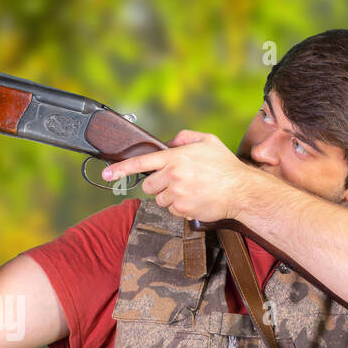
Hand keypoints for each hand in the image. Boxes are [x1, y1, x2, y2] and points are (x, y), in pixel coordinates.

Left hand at [100, 130, 252, 223]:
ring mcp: (176, 193)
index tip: (106, 174)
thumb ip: (185, 137)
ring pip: (159, 199)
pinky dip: (180, 207)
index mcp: (175, 157)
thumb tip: (169, 143)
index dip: (120, 169)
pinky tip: (194, 199)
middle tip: (176, 182)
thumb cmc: (226, 166)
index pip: (141, 162)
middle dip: (158, 185)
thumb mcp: (208, 141)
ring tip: (190, 191)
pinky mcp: (181, 209)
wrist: (242, 190)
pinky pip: (170, 210)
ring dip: (169, 197)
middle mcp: (173, 175)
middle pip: (148, 185)